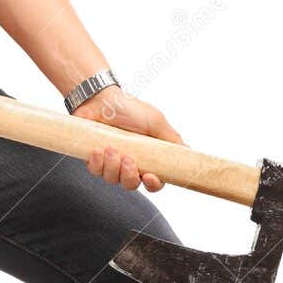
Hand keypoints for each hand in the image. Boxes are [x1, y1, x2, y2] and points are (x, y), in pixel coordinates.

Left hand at [71, 86, 185, 191]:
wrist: (102, 97)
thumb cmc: (130, 108)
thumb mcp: (156, 122)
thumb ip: (171, 140)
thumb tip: (189, 154)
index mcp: (147, 158)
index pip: (154, 182)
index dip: (153, 185)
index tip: (150, 177)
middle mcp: (130, 163)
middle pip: (132, 184)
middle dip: (129, 176)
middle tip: (128, 159)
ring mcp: (111, 162)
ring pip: (112, 179)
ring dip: (112, 166)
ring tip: (111, 148)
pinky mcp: (93, 159)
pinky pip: (96, 171)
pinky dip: (97, 163)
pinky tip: (98, 150)